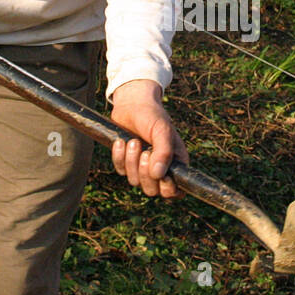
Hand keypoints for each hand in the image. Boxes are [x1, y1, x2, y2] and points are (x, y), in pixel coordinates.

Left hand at [109, 79, 187, 198]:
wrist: (132, 104)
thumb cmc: (152, 116)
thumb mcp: (162, 130)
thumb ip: (164, 152)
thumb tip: (158, 175)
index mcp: (175, 163)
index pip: (175, 191)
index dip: (167, 188)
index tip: (160, 174)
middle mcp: (160, 169)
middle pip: (153, 191)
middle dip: (145, 173)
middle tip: (145, 152)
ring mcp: (142, 167)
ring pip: (135, 182)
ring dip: (132, 162)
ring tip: (133, 141)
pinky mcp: (126, 163)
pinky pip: (121, 171)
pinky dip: (119, 157)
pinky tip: (120, 142)